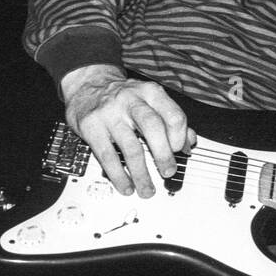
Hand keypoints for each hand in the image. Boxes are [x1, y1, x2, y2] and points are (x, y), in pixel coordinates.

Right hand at [60, 63, 195, 197]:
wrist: (87, 85)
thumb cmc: (124, 97)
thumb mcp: (150, 99)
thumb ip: (171, 119)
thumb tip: (188, 143)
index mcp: (151, 93)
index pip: (173, 115)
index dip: (179, 138)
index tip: (179, 152)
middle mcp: (131, 100)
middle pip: (153, 127)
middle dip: (163, 154)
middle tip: (168, 172)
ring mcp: (110, 113)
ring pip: (130, 147)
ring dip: (141, 174)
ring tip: (147, 189)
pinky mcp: (91, 127)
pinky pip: (107, 156)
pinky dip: (119, 175)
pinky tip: (126, 186)